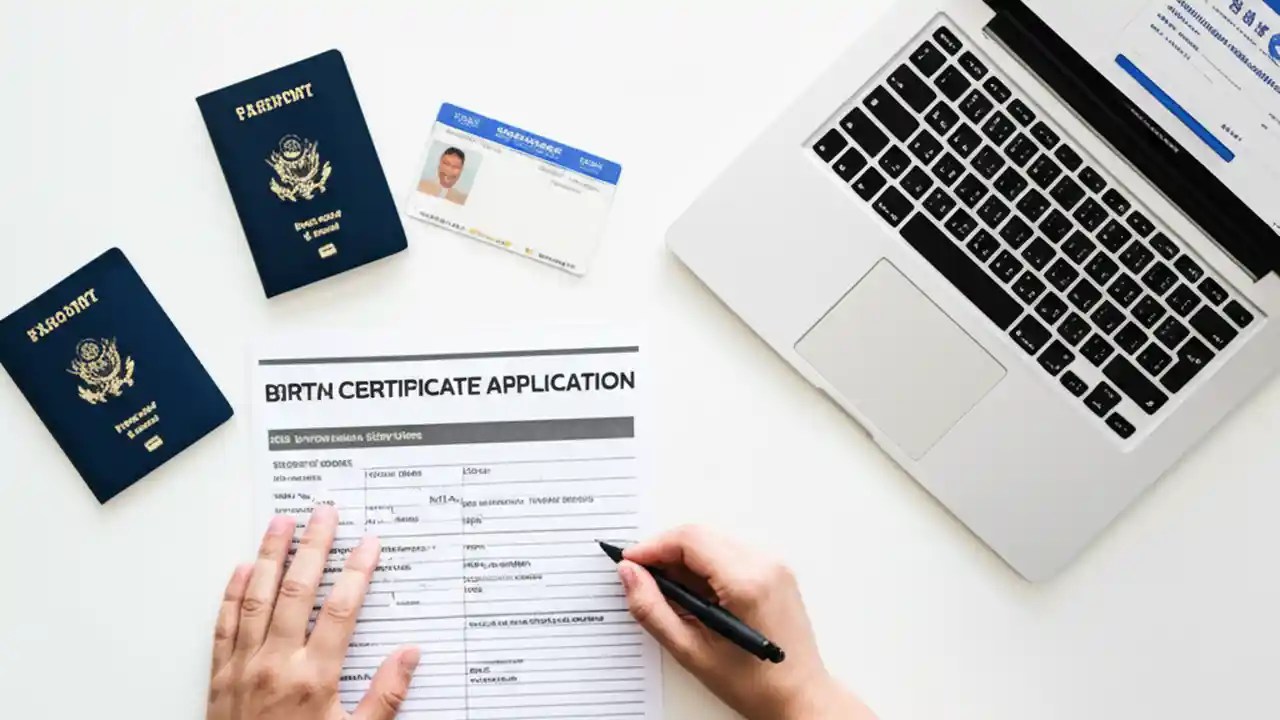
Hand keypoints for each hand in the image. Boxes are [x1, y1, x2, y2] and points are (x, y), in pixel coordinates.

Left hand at [207, 507, 419, 719]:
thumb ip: (385, 696)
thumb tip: (409, 656)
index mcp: (315, 678)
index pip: (341, 609)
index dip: (357, 572)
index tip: (368, 544)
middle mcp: (276, 664)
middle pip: (297, 591)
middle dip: (313, 547)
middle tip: (324, 514)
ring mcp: (244, 667)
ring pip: (256, 597)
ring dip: (269, 556)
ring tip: (281, 523)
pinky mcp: (220, 677)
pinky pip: (224, 625)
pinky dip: (232, 594)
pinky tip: (241, 570)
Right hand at [619, 526, 874, 719]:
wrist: (799, 696)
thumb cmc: (754, 683)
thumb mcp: (691, 651)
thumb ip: (653, 609)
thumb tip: (630, 575)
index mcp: (746, 582)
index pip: (689, 539)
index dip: (652, 547)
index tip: (630, 563)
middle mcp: (765, 564)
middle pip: (700, 535)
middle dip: (665, 551)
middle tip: (644, 579)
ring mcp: (774, 565)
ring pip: (714, 540)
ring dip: (685, 558)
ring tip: (671, 594)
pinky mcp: (776, 570)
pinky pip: (731, 552)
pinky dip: (706, 564)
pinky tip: (697, 594)